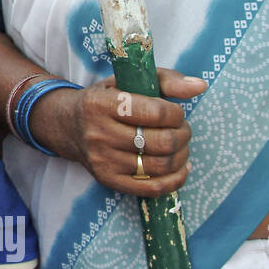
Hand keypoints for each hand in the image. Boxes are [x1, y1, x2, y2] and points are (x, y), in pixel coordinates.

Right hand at [30, 69, 207, 197]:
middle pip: (161, 142)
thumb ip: (167, 80)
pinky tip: (180, 167)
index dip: (176, 113)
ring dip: (181, 155)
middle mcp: (98, 134)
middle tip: (181, 129)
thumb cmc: (107, 99)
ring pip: (160, 165)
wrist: (69, 125)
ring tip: (179, 146)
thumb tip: (200, 86)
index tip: (175, 112)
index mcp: (101, 104)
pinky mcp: (107, 179)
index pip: (155, 113)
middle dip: (183, 135)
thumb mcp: (129, 80)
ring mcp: (101, 160)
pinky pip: (151, 188)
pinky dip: (175, 180)